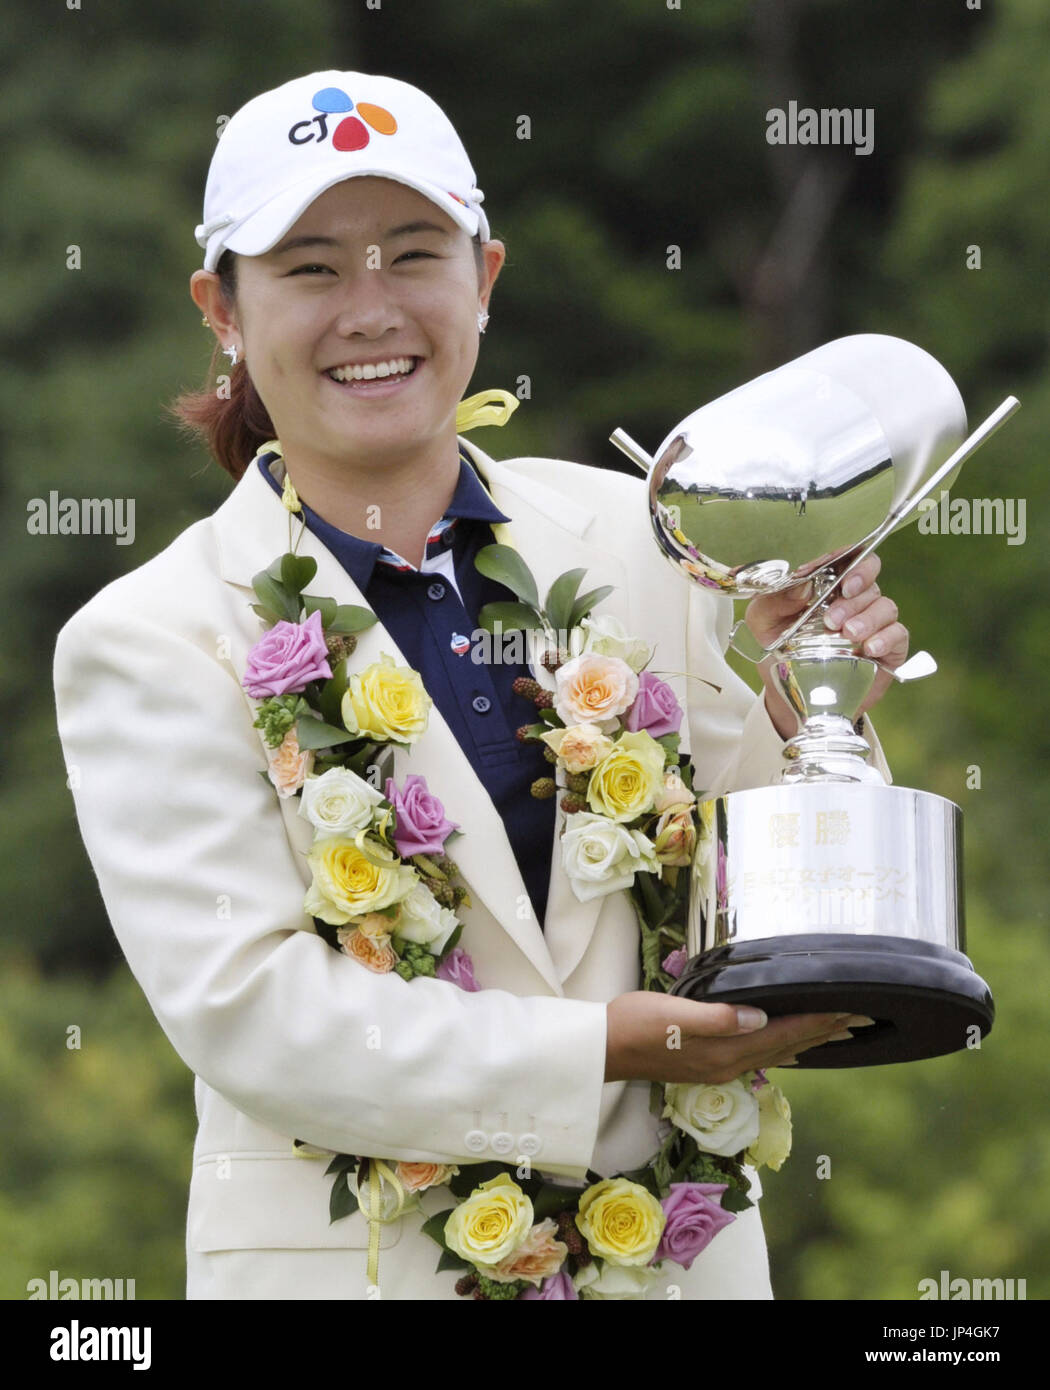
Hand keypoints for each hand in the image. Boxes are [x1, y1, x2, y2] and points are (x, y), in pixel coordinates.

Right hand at [604, 991, 871, 1083]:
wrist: (604, 1048)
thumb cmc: (635, 1025)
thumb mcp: (675, 1016)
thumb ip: (718, 1018)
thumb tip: (760, 1017)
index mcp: (726, 1051)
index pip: (784, 1033)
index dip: (819, 1021)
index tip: (851, 1009)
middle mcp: (730, 1064)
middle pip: (790, 1046)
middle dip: (826, 1031)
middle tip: (862, 1017)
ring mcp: (721, 1067)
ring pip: (779, 1053)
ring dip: (812, 1041)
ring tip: (840, 1031)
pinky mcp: (711, 1063)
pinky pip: (763, 1056)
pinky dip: (787, 1048)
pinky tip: (792, 1046)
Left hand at [744, 551, 908, 735]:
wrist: (789, 694)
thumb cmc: (779, 650)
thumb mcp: (763, 622)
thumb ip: (775, 599)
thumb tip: (804, 584)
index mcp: (827, 586)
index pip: (848, 559)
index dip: (849, 558)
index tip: (840, 575)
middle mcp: (853, 600)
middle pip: (869, 579)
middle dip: (855, 592)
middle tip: (833, 617)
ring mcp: (873, 624)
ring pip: (885, 606)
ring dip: (867, 617)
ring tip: (848, 633)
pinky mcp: (887, 649)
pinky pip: (898, 634)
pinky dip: (886, 638)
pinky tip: (869, 648)